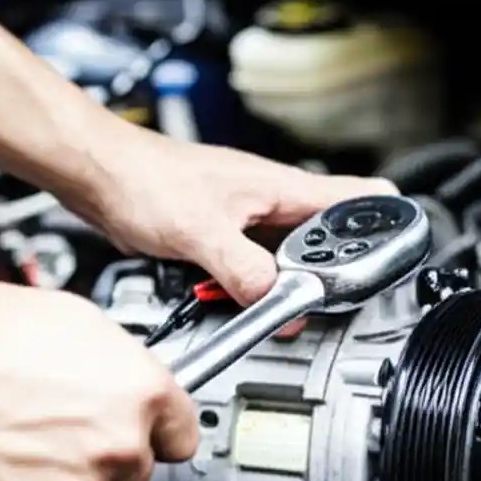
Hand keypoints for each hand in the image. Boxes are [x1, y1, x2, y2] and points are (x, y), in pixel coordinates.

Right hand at [0, 280, 196, 480]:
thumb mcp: (72, 322)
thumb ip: (111, 367)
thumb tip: (118, 383)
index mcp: (139, 390)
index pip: (179, 438)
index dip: (151, 438)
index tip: (136, 442)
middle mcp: (119, 444)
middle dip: (97, 468)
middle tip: (51, 444)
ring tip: (15, 460)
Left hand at [77, 129, 398, 305]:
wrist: (97, 173)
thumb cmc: (142, 179)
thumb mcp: (200, 231)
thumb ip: (242, 270)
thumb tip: (275, 299)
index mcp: (279, 188)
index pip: (358, 199)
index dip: (382, 231)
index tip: (383, 267)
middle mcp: (268, 200)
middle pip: (321, 242)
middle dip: (322, 277)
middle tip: (312, 305)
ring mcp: (244, 217)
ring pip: (283, 258)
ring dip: (280, 285)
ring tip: (270, 307)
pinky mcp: (218, 233)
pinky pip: (248, 267)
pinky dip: (246, 287)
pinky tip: (231, 297)